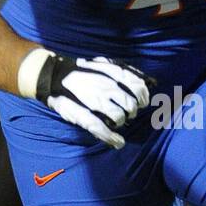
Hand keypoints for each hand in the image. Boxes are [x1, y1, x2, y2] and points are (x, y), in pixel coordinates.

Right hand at [36, 54, 152, 148]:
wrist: (55, 75)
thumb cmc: (84, 71)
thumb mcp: (104, 63)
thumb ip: (124, 71)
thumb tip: (150, 81)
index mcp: (112, 74)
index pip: (139, 87)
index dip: (143, 97)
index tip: (141, 102)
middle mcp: (107, 87)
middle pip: (131, 106)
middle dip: (132, 111)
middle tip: (126, 112)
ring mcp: (95, 102)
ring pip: (119, 118)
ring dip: (121, 122)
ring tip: (116, 121)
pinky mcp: (83, 115)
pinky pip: (102, 129)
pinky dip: (112, 138)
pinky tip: (118, 142)